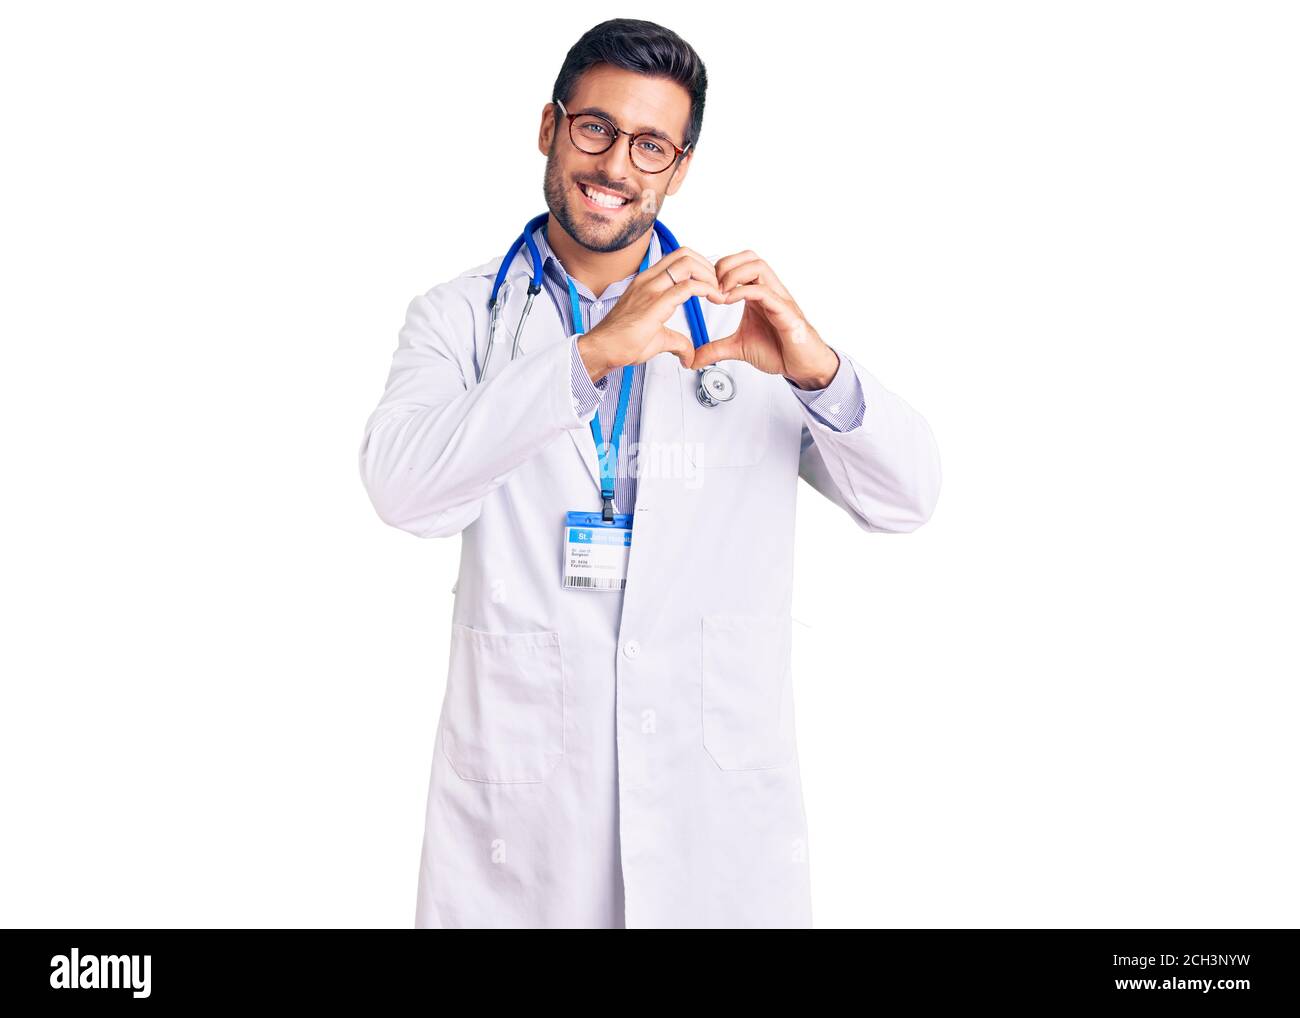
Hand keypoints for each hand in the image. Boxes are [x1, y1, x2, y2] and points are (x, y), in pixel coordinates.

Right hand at [576, 247, 727, 382]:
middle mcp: (649, 280)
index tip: (710, 284)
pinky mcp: (655, 303)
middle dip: (707, 266)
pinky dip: (707, 289)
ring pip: (688, 263)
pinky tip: (714, 298)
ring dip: (709, 275)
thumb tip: (688, 354)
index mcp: (647, 282)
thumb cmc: (620, 341)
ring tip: (718, 292)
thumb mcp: (657, 338)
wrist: (602, 349)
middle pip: (685, 254)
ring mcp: (651, 289)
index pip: (678, 259)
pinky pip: (687, 286)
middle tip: (717, 286)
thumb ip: (677, 342)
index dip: (699, 267)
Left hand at [691, 251, 839, 389]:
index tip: (705, 287)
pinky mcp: (786, 313)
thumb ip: (715, 349)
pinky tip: (730, 300)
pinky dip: (744, 291)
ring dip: (734, 275)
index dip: (719, 270)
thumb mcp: (738, 348)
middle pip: (750, 257)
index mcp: (757, 294)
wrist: (802, 366)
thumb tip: (693, 359)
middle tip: (711, 286)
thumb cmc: (779, 350)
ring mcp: (778, 299)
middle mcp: (769, 291)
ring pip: (759, 267)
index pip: (740, 264)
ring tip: (720, 293)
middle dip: (725, 265)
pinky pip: (766, 292)